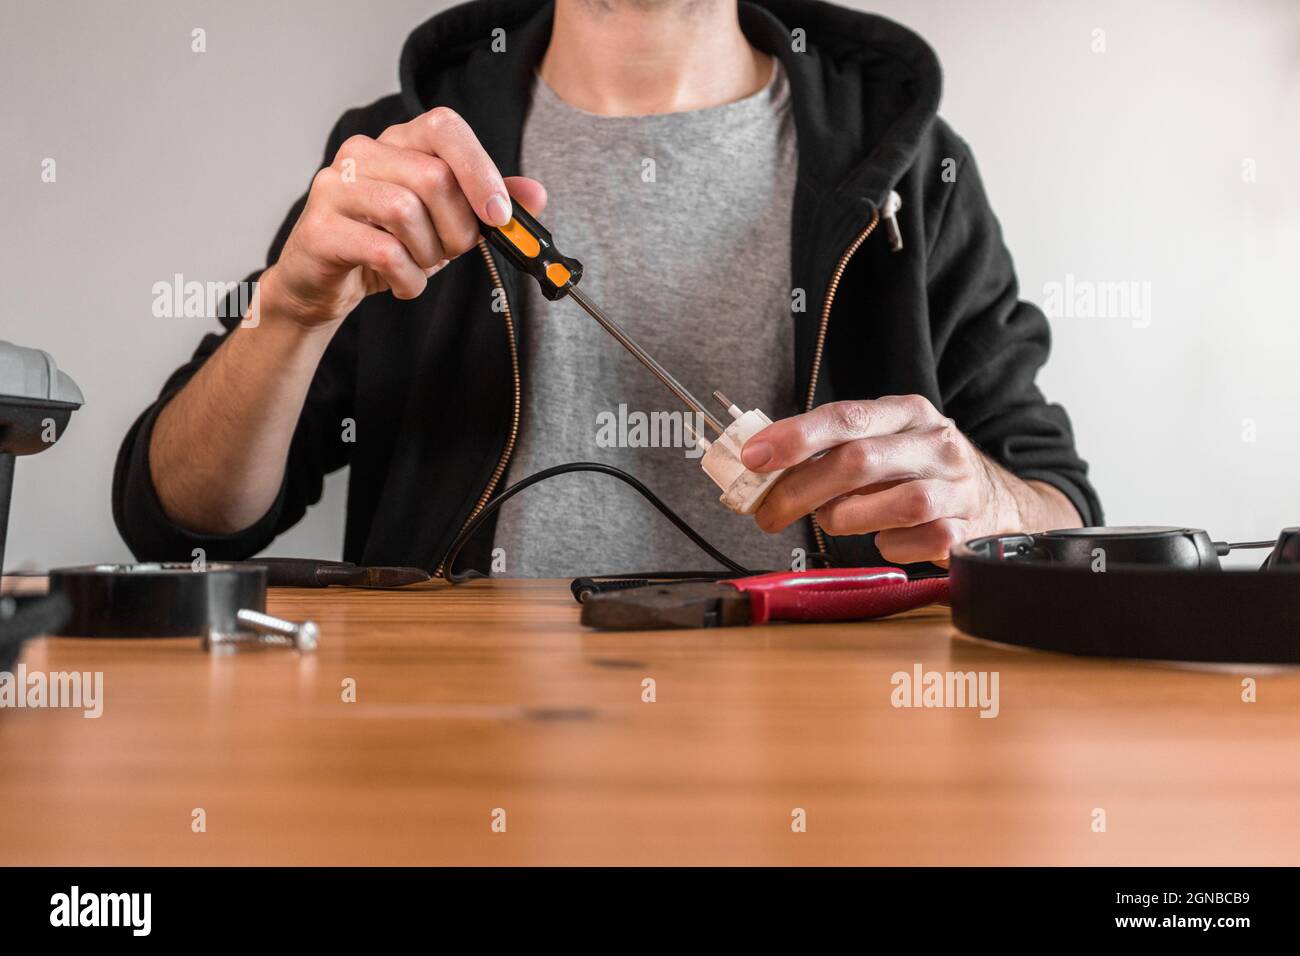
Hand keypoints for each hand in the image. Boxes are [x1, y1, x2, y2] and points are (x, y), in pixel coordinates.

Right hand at [265, 106, 546, 328]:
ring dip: (429, 254)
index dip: (479, 169)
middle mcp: (362, 153)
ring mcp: (334, 187)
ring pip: (406, 211)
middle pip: (433, 177)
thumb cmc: (386, 245)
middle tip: (452, 252)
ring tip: (420, 265)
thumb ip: (487, 205)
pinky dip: (408, 278)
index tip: (498, 215)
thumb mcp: (446, 223)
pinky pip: (383, 251)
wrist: (323, 283)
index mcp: (398, 142)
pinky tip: (404, 283)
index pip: (444, 127)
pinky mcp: (320, 228)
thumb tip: (536, 195)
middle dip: (458, 228)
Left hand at [742, 396, 1079, 564]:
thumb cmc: (919, 473)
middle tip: (768, 513)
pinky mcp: (969, 528)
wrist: (1000, 503)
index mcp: (907, 413)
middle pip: (860, 460)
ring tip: (832, 522)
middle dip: (802, 489)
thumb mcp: (883, 445)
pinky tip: (883, 540)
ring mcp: (958, 486)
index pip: (846, 417)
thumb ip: (831, 451)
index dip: (796, 437)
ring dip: (848, 518)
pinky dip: (891, 546)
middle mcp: (936, 442)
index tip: (754, 457)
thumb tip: (763, 467)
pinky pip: (922, 540)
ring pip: (897, 503)